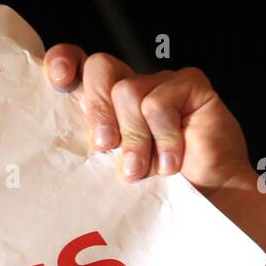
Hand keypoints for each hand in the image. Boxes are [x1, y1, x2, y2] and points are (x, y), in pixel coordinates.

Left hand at [44, 44, 265, 263]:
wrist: (207, 203)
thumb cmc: (157, 190)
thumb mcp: (111, 168)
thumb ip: (92, 147)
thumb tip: (64, 146)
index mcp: (105, 104)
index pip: (76, 65)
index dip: (64, 61)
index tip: (58, 79)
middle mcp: (132, 87)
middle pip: (99, 69)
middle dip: (97, 111)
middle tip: (106, 148)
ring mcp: (162, 83)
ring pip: (128, 90)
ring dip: (135, 138)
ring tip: (146, 170)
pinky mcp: (190, 85)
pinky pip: (159, 102)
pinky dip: (163, 137)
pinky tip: (172, 161)